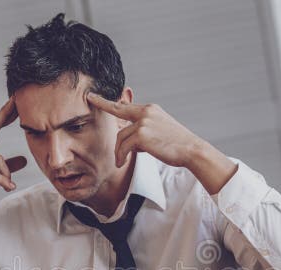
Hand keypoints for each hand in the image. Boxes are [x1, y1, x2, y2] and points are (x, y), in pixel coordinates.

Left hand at [87, 92, 201, 168]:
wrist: (191, 150)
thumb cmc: (177, 145)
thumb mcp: (160, 130)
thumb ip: (144, 130)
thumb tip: (132, 141)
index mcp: (150, 109)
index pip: (125, 105)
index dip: (108, 101)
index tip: (94, 95)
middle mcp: (146, 112)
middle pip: (118, 116)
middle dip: (102, 105)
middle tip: (90, 100)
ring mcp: (143, 122)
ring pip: (121, 137)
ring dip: (118, 151)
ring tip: (120, 162)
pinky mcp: (142, 134)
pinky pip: (124, 147)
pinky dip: (121, 156)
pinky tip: (122, 163)